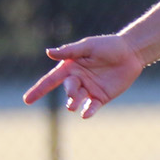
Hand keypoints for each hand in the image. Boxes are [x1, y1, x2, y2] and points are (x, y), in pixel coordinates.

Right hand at [22, 34, 145, 118]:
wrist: (131, 52)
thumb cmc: (108, 46)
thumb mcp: (88, 46)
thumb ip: (69, 51)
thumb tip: (48, 52)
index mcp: (70, 67)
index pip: (51, 80)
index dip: (38, 90)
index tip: (27, 100)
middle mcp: (77, 80)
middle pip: (67, 90)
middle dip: (69, 92)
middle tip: (74, 93)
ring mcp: (89, 90)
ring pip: (77, 100)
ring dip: (74, 103)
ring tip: (73, 106)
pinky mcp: (101, 97)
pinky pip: (92, 106)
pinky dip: (88, 111)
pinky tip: (86, 114)